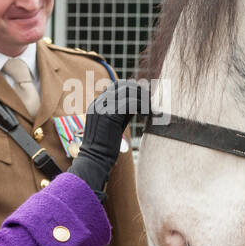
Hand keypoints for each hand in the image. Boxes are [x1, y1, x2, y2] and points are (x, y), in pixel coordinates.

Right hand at [69, 79, 150, 194]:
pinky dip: (141, 105)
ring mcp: (102, 108)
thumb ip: (123, 113)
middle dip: (138, 90)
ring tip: (149, 106)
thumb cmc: (105, 147)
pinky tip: (146, 113)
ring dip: (141, 97)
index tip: (144, 96)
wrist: (94, 160)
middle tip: (149, 99)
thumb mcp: (115, 125)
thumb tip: (138, 104)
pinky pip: (129, 102)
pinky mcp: (109, 115)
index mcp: (96, 104)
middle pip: (121, 85)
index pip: (116, 87)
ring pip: (126, 91)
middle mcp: (98, 103)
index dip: (132, 88)